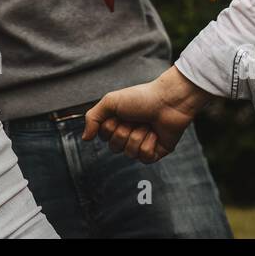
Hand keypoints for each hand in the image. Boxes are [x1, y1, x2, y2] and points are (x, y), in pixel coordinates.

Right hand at [82, 67, 211, 162]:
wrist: (169, 100)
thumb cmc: (141, 97)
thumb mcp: (110, 102)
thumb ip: (92, 118)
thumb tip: (85, 138)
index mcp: (117, 123)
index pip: (103, 136)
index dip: (110, 126)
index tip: (120, 114)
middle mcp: (128, 134)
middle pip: (115, 147)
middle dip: (124, 131)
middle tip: (135, 118)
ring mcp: (141, 144)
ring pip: (130, 153)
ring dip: (138, 136)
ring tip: (148, 124)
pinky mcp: (156, 152)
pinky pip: (144, 157)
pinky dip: (149, 143)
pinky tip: (156, 133)